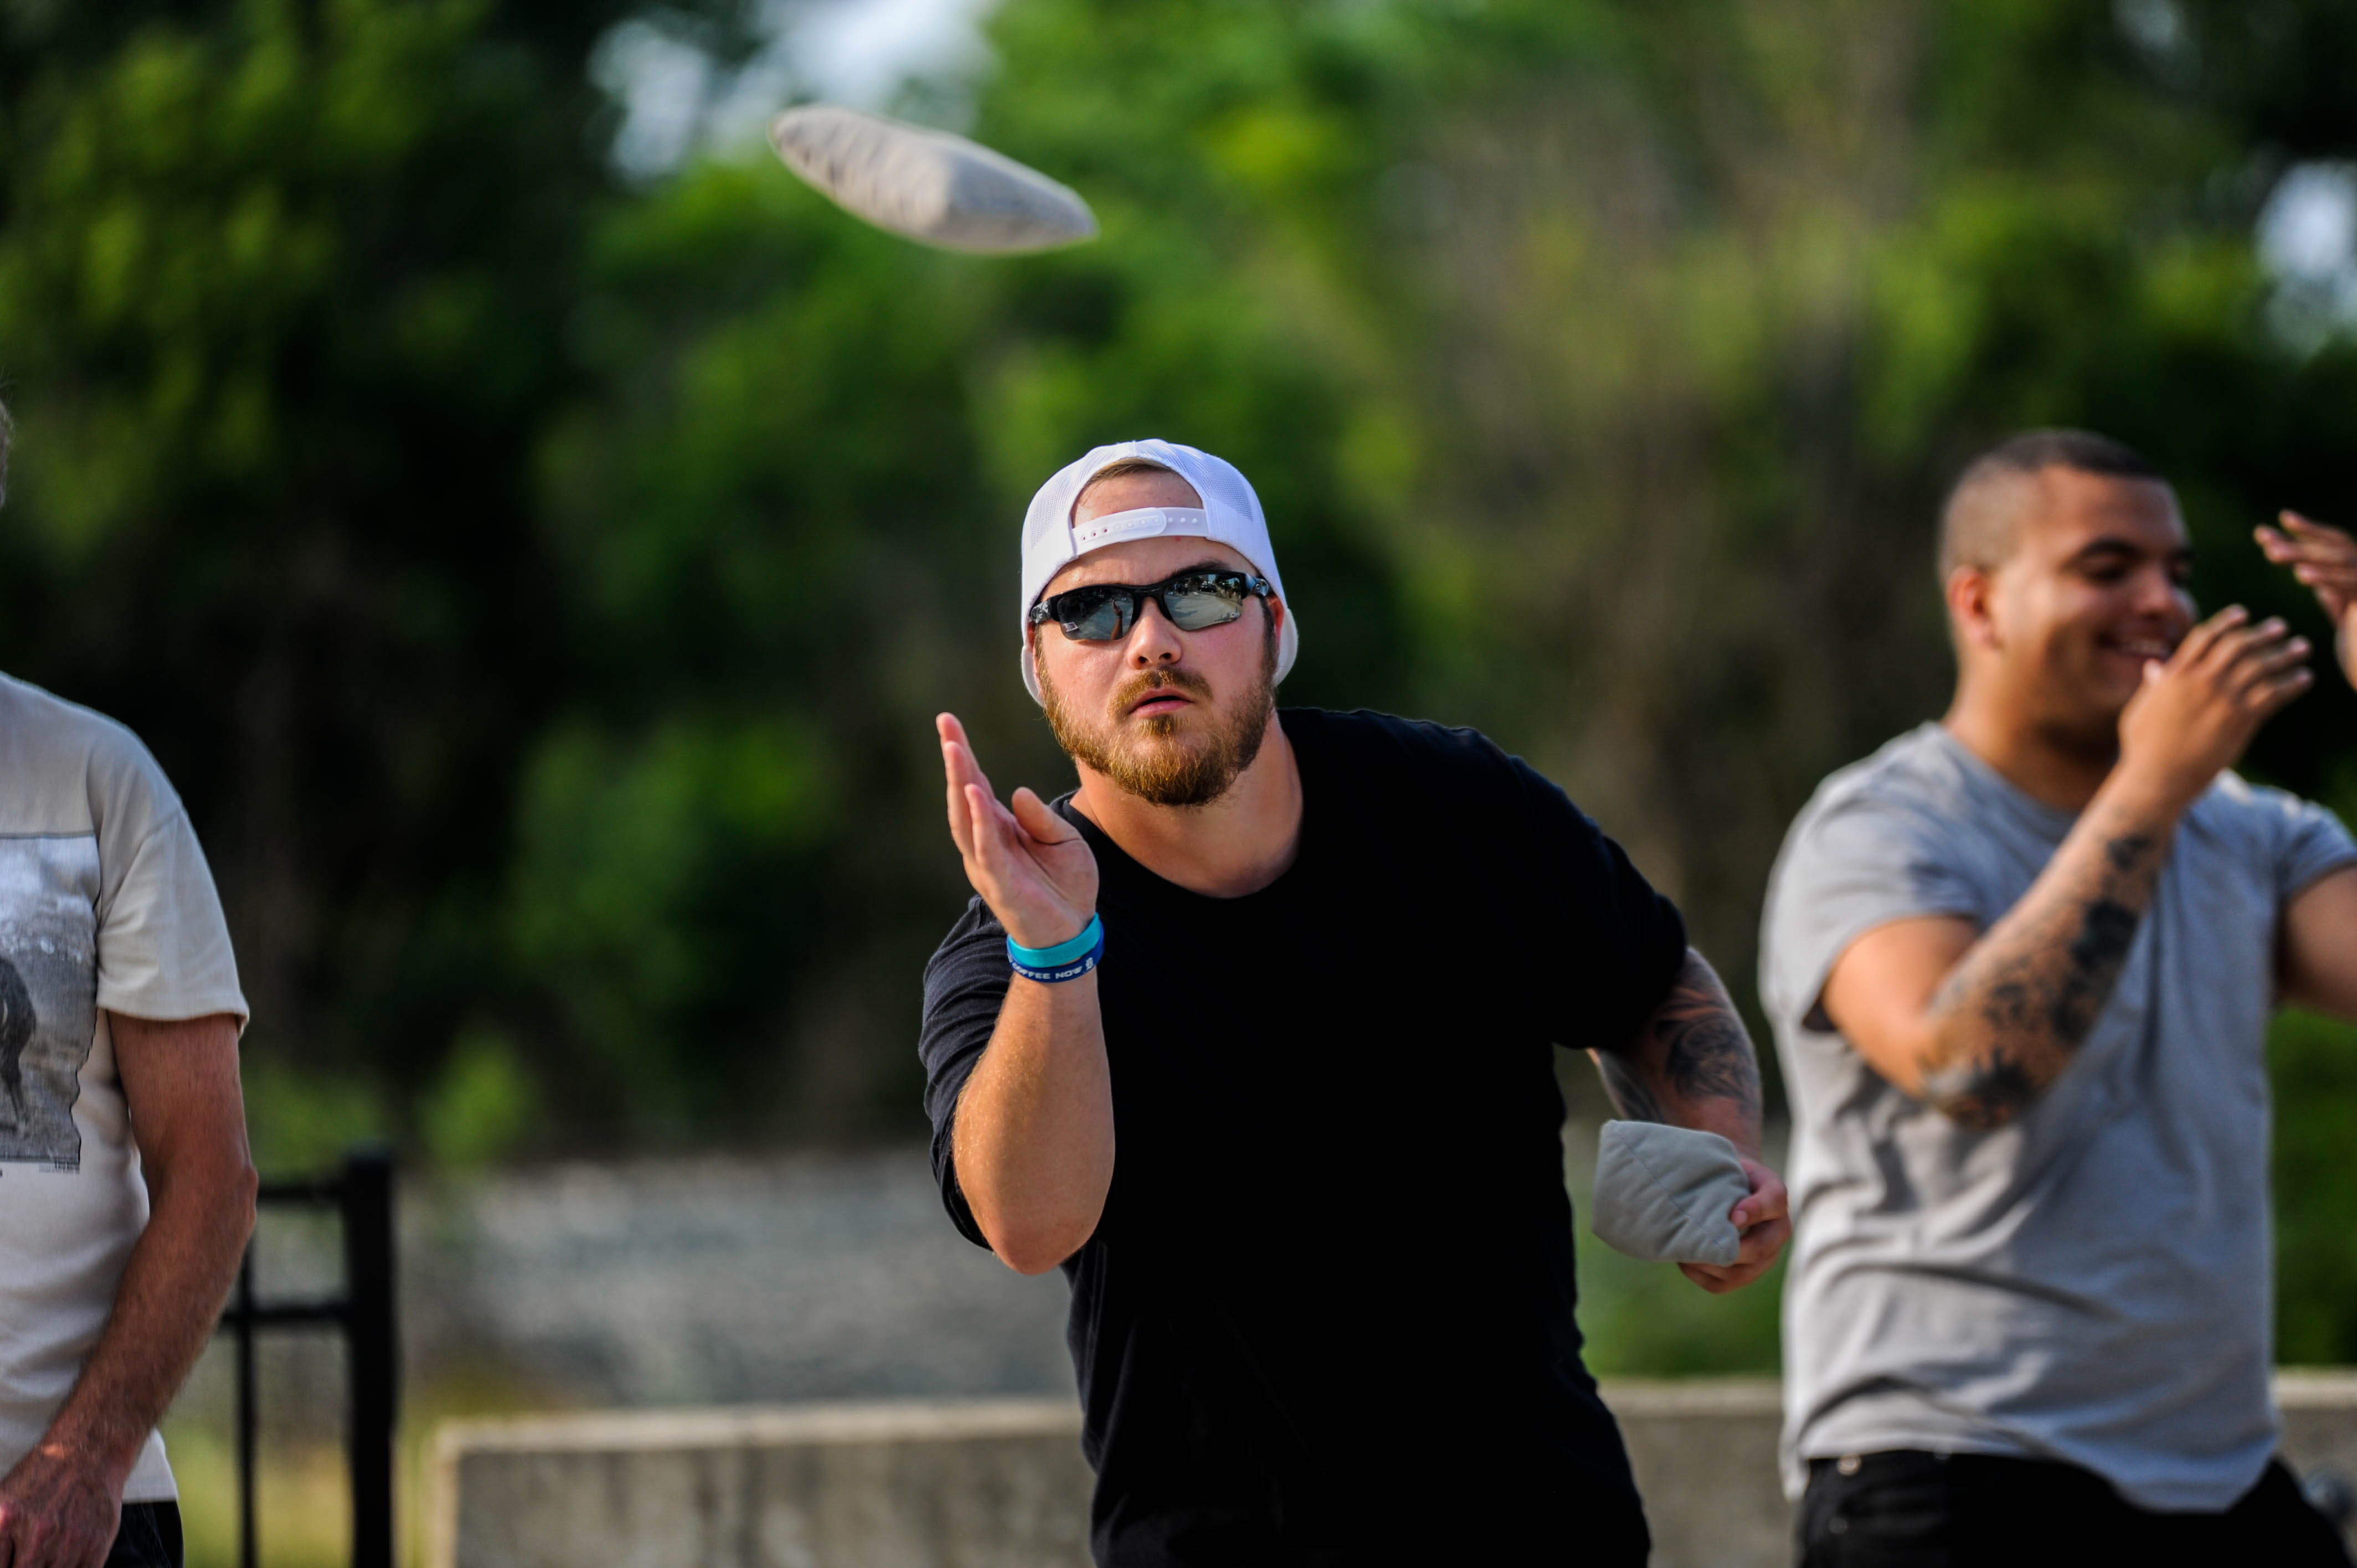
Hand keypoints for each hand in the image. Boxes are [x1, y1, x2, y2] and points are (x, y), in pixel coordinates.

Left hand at [0, 1443, 121, 1567]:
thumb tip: (2, 1556)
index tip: (14, 1560)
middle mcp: (37, 1532)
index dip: (7, 1564)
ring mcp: (69, 1539)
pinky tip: (66, 1560)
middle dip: (25, 1564)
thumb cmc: (45, 1475)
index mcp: (6, 1519)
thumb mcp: (3, 1498)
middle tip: (30, 1557)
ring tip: (48, 1557)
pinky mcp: (96, 1543)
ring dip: (49, 1567)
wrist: (91, 1452)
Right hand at [939, 713, 1098, 950]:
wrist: (1075, 931)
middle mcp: (986, 842)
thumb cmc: (1068, 883)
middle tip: (945, 725)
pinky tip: (975, 795)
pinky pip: (985, 848)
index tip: (948, 722)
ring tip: (955, 750)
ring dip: (959, 783)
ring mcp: (988, 862)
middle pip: (963, 794)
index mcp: (1000, 827)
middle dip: (954, 759)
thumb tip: (1016, 792)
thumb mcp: (1064, 839)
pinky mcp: (999, 883)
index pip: (975, 784)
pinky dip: (979, 821)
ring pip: (965, 818)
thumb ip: (1041, 816)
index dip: (962, 754)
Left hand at [1679, 1156, 1789, 1294]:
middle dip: (1728, 1247)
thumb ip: (1727, 1172)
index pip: (1774, 1201)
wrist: (1727, 1188)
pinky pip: (1722, 1285)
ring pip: (1740, 1273)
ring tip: (1686, 1248)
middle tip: (1698, 1238)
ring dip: (1710, 1263)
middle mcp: (1777, 1231)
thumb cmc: (1725, 1173)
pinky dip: (1700, 1275)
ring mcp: (1763, 1257)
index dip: (1754, 1210)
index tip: (1732, 1214)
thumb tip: (1720, 1205)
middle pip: (1760, 1248)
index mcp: (1776, 1198)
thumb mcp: (1729, 1162)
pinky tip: (1685, 1260)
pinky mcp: (1744, 1274)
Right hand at [2114, 605, 2309, 812]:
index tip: (2242, 613)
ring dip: (2285, 654)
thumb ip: (2152, 685)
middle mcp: (2200, 681)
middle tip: (2280, 628)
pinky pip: (2274, 694)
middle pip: (2238, 645)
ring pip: (2261, 665)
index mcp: (2175, 675)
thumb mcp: (2139, 709)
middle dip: (2262, 633)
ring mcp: (2221, 699)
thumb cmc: (2142, 748)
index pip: (2206, 637)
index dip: (2226, 622)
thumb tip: (2154, 666)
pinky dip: (2292, 684)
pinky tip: (2304, 679)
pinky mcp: (2240, 719)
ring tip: (2301, 648)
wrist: (2158, 778)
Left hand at [2257, 511, 2356, 686]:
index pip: (2336, 547)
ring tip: (2272, 553)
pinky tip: (2301, 575)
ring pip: (2342, 561)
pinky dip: (2328, 578)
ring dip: (2306, 556)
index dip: (2309, 533)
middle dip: (2298, 541)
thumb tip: (2313, 576)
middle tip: (2261, 535)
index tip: (2273, 526)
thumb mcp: (2344, 620)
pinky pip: (2351, 585)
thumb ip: (2334, 597)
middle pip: (2336, 548)